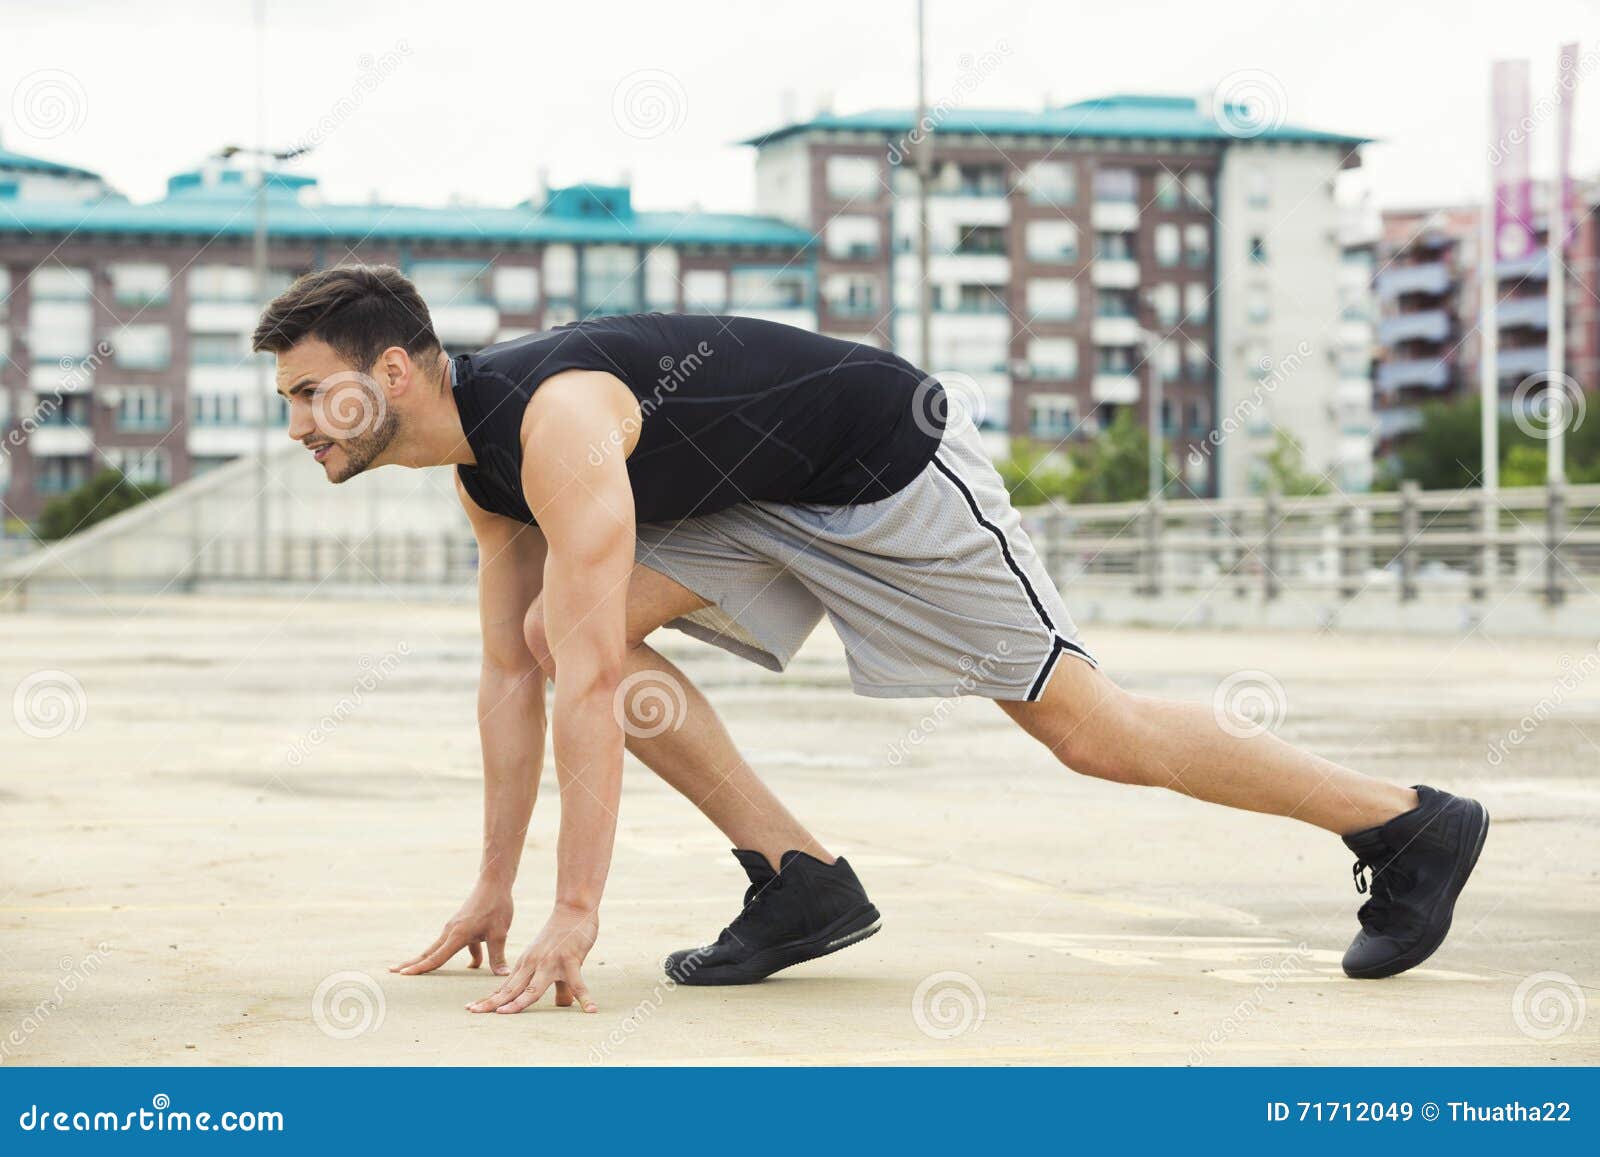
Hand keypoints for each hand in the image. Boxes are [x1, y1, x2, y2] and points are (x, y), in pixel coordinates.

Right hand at [392, 878, 513, 975]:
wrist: (494, 884)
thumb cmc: (496, 907)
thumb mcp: (499, 933)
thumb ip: (497, 956)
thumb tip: (503, 976)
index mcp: (457, 935)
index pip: (437, 957)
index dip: (421, 968)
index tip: (403, 974)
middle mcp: (450, 932)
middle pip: (428, 952)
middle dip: (411, 963)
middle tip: (391, 971)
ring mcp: (453, 928)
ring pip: (436, 948)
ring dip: (424, 960)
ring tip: (409, 969)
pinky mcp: (460, 926)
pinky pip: (451, 944)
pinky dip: (452, 954)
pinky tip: (472, 965)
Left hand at [467, 903, 598, 1013]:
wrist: (573, 910)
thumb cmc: (560, 936)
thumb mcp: (547, 959)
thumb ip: (553, 983)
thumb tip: (562, 1005)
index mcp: (525, 964)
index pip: (504, 987)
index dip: (489, 999)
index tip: (471, 1009)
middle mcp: (533, 965)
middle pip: (510, 989)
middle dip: (492, 1002)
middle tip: (474, 1012)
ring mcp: (551, 963)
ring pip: (532, 989)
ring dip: (518, 1003)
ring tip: (505, 1015)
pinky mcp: (570, 961)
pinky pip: (578, 984)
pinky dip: (585, 998)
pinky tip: (590, 1011)